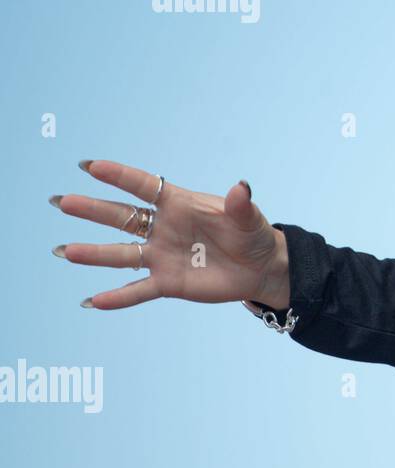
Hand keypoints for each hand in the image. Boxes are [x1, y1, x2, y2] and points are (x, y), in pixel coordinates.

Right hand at [50, 159, 287, 310]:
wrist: (261, 269)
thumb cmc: (252, 235)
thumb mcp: (250, 219)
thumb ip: (240, 205)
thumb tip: (241, 187)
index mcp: (180, 203)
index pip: (144, 186)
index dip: (118, 176)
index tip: (89, 166)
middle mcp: (163, 228)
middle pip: (122, 217)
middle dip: (93, 210)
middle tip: (61, 201)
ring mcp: (162, 256)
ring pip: (122, 254)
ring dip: (93, 253)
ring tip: (64, 251)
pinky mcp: (168, 283)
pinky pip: (138, 290)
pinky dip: (117, 297)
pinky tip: (92, 301)